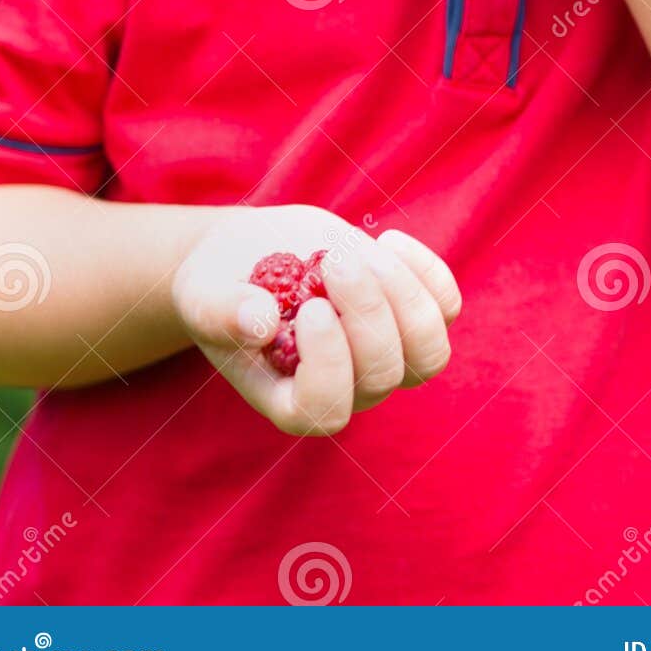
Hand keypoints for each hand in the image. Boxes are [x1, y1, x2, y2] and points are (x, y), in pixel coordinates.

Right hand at [170, 205, 461, 435]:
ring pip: (429, 351)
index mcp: (292, 402)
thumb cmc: (219, 285)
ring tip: (360, 250)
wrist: (248, 256)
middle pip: (383, 374)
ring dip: (404, 295)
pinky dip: (428, 272)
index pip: (327, 411)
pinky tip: (387, 239)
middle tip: (334, 260)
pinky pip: (446, 307)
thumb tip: (261, 323)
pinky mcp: (409, 316)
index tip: (310, 308)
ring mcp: (386, 356)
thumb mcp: (204, 295)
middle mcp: (349, 390)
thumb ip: (222, 313)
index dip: (330, 365)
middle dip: (367, 312)